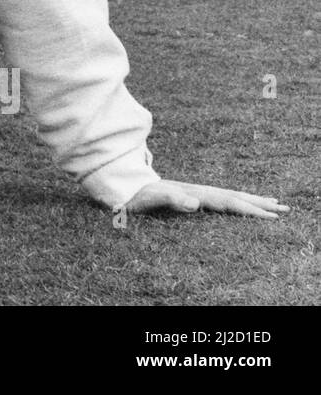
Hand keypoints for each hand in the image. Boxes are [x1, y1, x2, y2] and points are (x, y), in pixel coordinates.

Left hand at [125, 180, 288, 219]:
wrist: (122, 188)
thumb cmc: (137, 197)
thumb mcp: (152, 200)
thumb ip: (172, 199)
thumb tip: (194, 203)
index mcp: (194, 193)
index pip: (227, 202)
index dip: (248, 209)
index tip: (270, 216)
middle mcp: (197, 191)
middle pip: (233, 196)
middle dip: (258, 203)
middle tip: (283, 208)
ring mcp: (194, 192)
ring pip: (228, 196)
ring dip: (250, 200)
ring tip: (271, 203)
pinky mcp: (189, 196)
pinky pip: (218, 199)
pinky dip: (234, 201)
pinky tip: (239, 204)